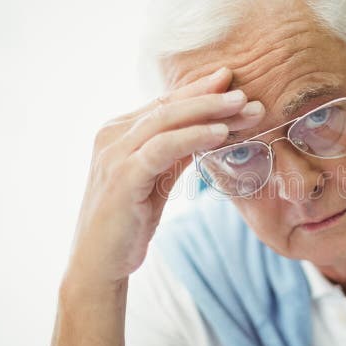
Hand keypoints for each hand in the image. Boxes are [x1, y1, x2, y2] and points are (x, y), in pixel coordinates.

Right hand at [66, 67, 262, 287]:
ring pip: (167, 120)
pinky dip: (194, 136)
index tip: (232, 81)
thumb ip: (176, 152)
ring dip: (208, 110)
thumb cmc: (129, 221)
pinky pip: (163, 147)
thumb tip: (211, 128)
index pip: (165, 103)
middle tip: (246, 91)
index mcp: (119, 132)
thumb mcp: (158, 178)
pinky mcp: (123, 177)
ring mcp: (114, 154)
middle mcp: (112, 135)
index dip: (199, 91)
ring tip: (243, 105)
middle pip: (169, 105)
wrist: (99, 264)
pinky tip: (220, 133)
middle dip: (210, 96)